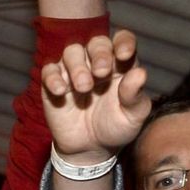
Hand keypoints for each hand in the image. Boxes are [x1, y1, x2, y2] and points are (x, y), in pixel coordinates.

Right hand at [40, 30, 149, 161]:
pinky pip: (49, 70)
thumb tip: (141, 73)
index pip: (122, 41)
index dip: (123, 42)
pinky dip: (54, 77)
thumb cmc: (116, 127)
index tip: (124, 55)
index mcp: (120, 65)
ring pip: (72, 51)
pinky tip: (61, 91)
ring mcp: (74, 70)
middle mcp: (97, 62)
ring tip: (84, 87)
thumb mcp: (132, 117)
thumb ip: (135, 96)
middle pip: (97, 43)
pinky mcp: (54, 82)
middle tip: (102, 73)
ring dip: (78, 66)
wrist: (91, 149)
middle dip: (100, 54)